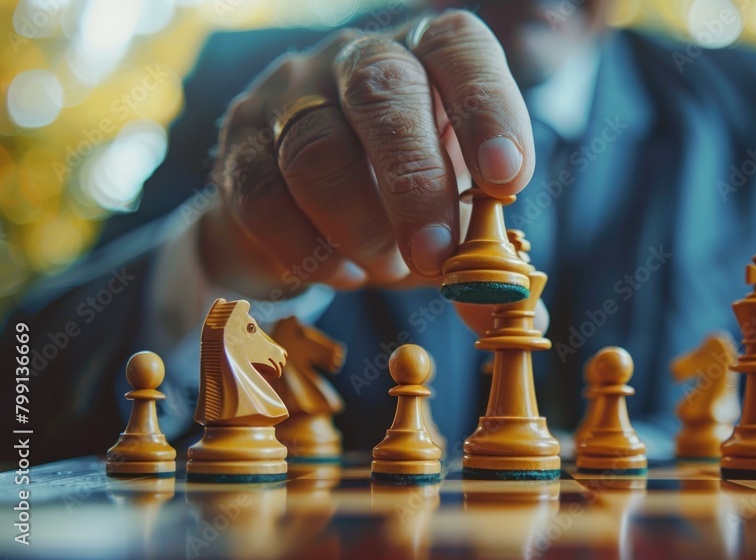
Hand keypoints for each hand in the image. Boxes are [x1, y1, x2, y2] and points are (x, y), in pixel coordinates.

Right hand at [197, 10, 535, 298]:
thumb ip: (482, 257)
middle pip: (381, 93)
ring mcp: (290, 92)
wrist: (308, 208)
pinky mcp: (239, 141)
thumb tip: (493, 309)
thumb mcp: (455, 213)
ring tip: (388, 269)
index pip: (457, 50)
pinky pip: (263, 195)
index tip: (506, 179)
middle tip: (434, 254)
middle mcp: (357, 56)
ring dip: (359, 226)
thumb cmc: (403, 196)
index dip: (486, 109)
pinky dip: (308, 248)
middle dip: (415, 182)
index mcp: (426, 53)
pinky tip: (342, 272)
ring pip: (315, 148)